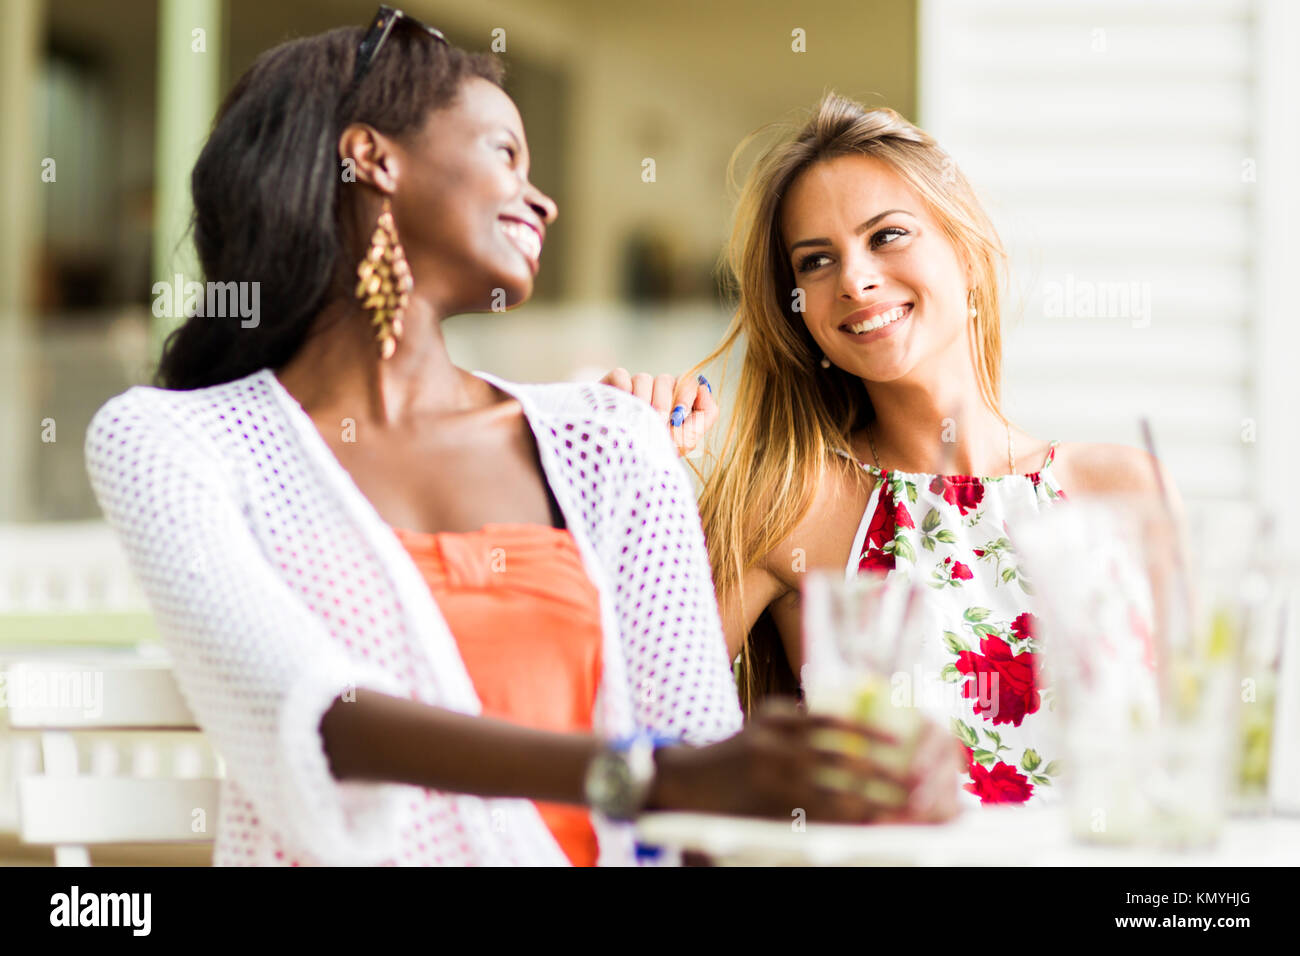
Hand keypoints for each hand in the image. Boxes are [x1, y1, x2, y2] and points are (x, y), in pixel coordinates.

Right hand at [599, 368, 718, 457]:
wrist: (615, 465)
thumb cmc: (652, 454)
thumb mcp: (686, 441)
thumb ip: (706, 413)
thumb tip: (705, 386)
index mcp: (674, 401)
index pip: (687, 382)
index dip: (685, 396)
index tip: (678, 418)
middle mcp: (655, 392)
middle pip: (666, 379)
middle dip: (663, 405)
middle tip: (656, 426)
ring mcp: (633, 388)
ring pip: (644, 378)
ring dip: (642, 403)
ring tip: (636, 425)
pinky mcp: (611, 386)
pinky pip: (622, 376)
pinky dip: (623, 392)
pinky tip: (620, 412)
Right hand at [647, 698, 958, 823]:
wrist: (684, 782)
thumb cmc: (734, 756)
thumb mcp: (764, 728)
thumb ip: (800, 728)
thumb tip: (855, 733)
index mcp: (774, 717)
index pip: (831, 720)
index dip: (869, 731)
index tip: (903, 738)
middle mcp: (770, 742)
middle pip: (838, 755)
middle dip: (880, 767)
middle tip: (913, 778)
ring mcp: (766, 776)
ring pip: (831, 788)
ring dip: (870, 796)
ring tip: (899, 803)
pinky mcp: (763, 806)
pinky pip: (812, 813)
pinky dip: (842, 818)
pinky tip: (865, 823)